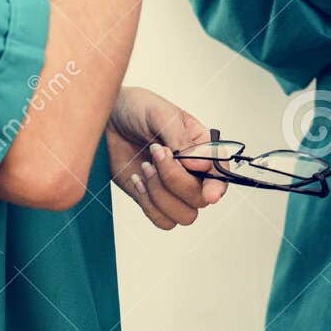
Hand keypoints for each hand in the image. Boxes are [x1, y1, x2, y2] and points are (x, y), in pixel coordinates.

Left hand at [106, 86, 228, 229]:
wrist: (109, 119)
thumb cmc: (140, 110)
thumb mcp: (163, 116)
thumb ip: (183, 141)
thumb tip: (202, 166)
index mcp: (203, 150)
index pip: (220, 175)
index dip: (218, 186)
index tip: (209, 193)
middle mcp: (193, 174)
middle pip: (200, 199)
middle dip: (175, 180)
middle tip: (155, 154)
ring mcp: (173, 190)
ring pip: (183, 216)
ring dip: (161, 195)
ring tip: (145, 167)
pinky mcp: (153, 199)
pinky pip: (162, 220)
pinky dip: (149, 205)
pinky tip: (137, 180)